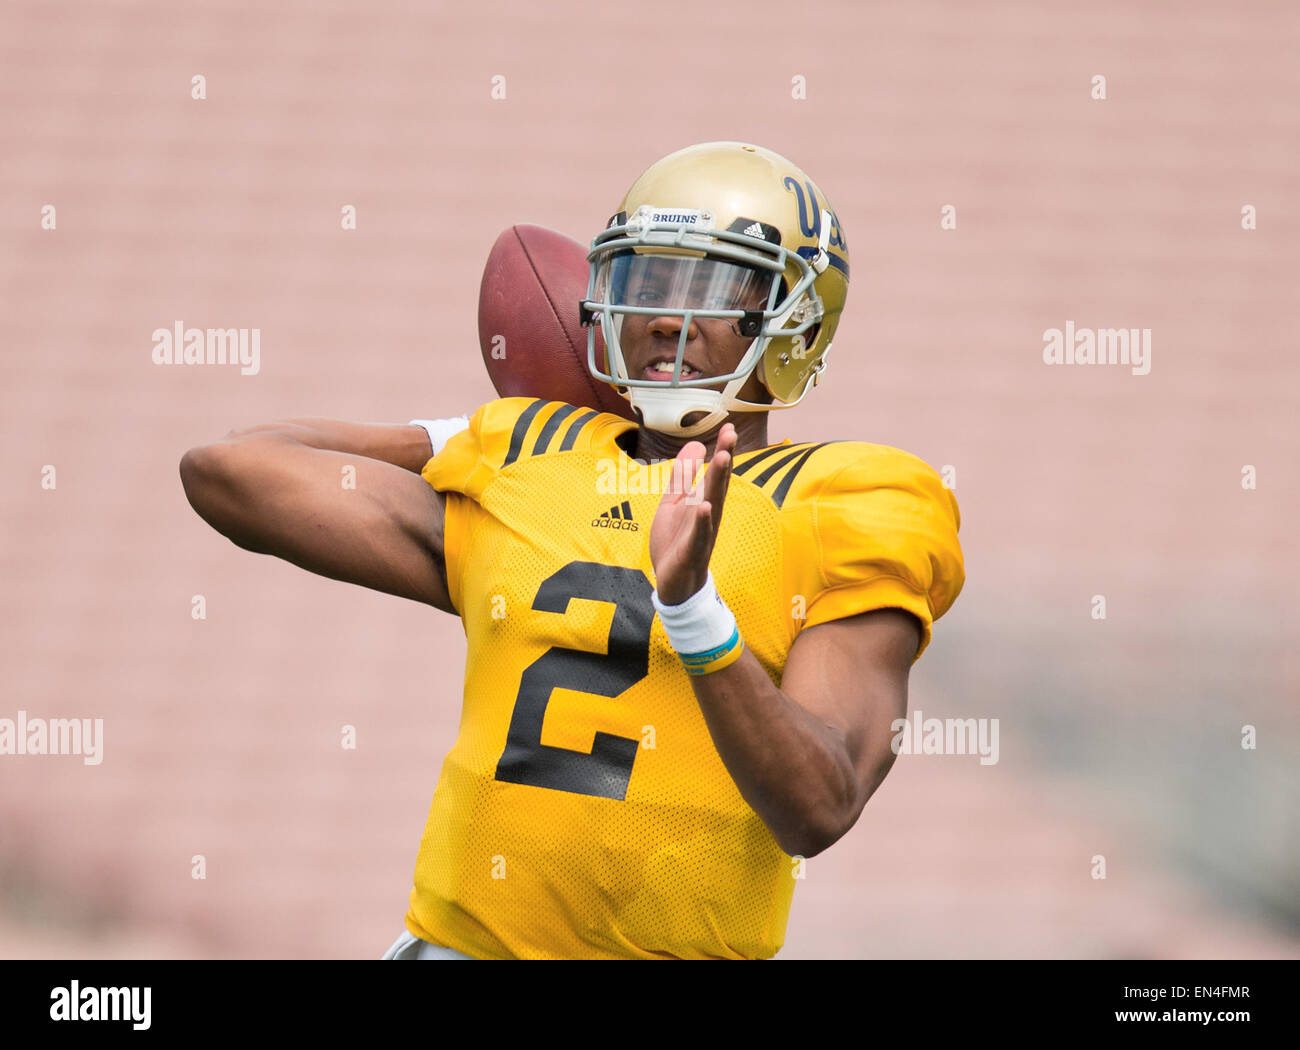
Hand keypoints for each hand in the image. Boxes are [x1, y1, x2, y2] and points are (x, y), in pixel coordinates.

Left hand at [649, 423, 736, 604]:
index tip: (728, 426)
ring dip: (718, 482)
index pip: (715, 473)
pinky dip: (702, 521)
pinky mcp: (692, 551)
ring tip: (722, 458)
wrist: (672, 582)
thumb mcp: (674, 502)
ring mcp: (702, 532)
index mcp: (703, 501)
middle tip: (730, 434)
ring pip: (713, 504)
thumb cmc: (676, 541)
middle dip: (724, 459)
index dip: (722, 450)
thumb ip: (682, 476)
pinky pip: (699, 535)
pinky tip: (704, 506)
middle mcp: (708, 514)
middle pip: (718, 484)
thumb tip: (696, 445)